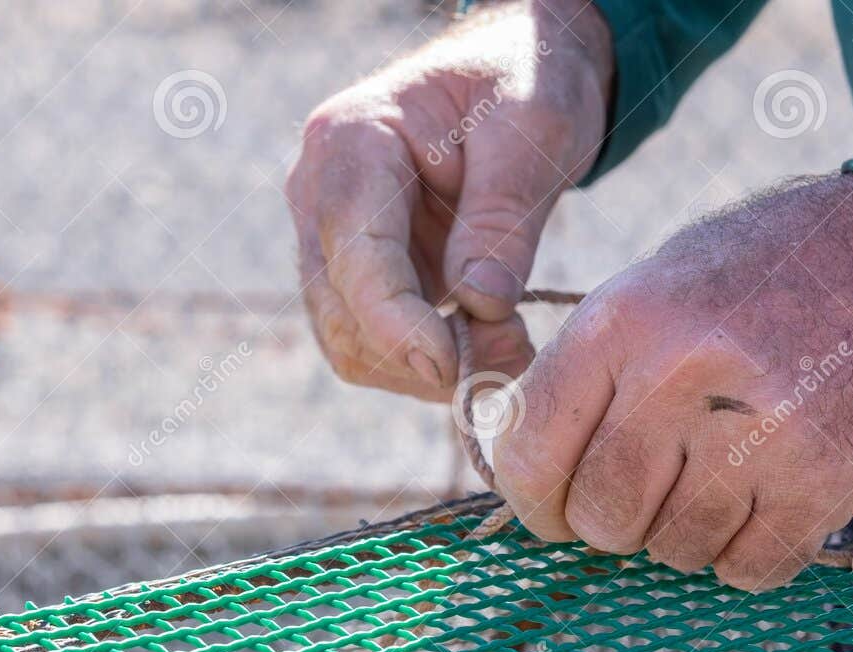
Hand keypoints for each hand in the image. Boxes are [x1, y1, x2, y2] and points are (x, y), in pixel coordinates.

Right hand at [285, 0, 611, 400]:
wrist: (515, 76)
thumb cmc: (524, 82)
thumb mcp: (534, 130)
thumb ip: (503, 218)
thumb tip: (478, 306)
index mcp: (349, 142)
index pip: (353, 255)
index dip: (396, 323)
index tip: (452, 365)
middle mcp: (318, 195)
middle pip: (340, 313)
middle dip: (419, 357)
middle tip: (511, 354)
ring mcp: (330, 241)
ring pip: (350, 343)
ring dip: (424, 373)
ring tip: (508, 348)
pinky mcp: (356, 277)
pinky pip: (373, 346)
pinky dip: (425, 365)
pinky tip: (484, 345)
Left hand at [493, 174, 852, 591]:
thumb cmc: (775, 270)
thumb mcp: (661, 281)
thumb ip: (591, 373)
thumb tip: (526, 468)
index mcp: (625, 321)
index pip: (531, 453)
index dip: (533, 501)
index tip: (553, 511)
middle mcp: (682, 378)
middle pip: (601, 517)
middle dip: (613, 523)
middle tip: (647, 495)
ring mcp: (759, 436)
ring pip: (672, 551)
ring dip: (685, 535)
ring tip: (720, 478)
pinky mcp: (828, 483)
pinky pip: (746, 570)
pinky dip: (746, 555)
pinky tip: (765, 504)